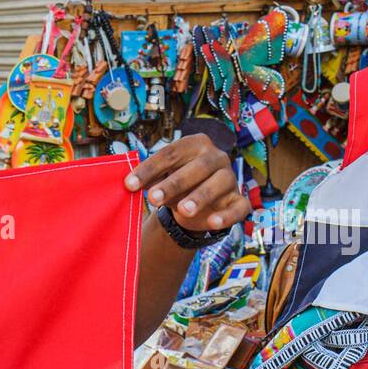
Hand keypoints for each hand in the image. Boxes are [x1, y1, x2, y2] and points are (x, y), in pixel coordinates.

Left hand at [124, 134, 249, 233]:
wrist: (198, 205)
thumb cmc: (177, 185)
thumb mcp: (161, 179)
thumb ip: (149, 180)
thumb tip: (129, 184)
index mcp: (195, 145)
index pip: (171, 153)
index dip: (149, 168)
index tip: (129, 184)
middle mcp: (216, 157)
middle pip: (196, 167)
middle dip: (174, 183)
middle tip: (153, 198)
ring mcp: (230, 178)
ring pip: (218, 184)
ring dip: (200, 197)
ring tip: (183, 210)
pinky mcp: (239, 200)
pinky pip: (237, 208)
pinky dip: (226, 216)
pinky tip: (212, 223)